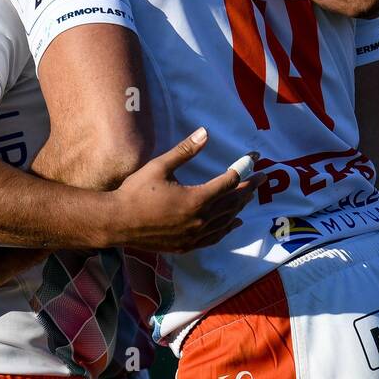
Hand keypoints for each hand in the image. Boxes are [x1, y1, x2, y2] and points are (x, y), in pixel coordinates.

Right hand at [109, 127, 258, 252]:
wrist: (116, 222)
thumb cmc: (136, 192)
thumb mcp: (160, 166)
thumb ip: (185, 150)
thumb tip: (205, 132)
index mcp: (196, 199)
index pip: (229, 182)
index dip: (243, 168)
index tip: (253, 159)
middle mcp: (200, 220)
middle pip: (233, 202)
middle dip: (249, 188)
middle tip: (262, 178)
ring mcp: (194, 235)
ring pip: (226, 221)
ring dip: (240, 207)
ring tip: (249, 196)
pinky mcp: (186, 245)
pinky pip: (214, 237)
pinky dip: (227, 228)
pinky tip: (233, 223)